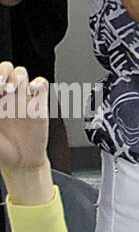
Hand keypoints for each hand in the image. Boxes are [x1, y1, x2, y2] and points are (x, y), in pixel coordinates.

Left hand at [0, 62, 54, 205]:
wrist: (22, 163)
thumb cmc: (3, 150)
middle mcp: (6, 97)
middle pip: (6, 68)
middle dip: (3, 73)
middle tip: (2, 86)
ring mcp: (22, 99)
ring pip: (22, 73)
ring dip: (18, 78)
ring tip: (13, 91)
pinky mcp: (39, 104)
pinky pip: (41, 84)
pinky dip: (38, 83)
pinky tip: (32, 91)